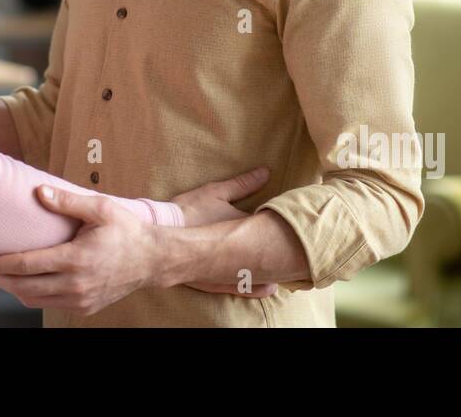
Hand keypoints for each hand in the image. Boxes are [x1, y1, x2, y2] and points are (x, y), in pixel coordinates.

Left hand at [0, 186, 161, 316]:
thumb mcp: (100, 209)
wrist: (152, 260)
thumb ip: (68, 202)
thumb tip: (39, 192)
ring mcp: (80, 299)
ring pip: (33, 299)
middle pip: (23, 287)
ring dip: (12, 288)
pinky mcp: (84, 308)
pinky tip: (24, 281)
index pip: (26, 265)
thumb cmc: (125, 230)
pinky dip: (32, 294)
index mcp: (76, 259)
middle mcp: (76, 284)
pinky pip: (49, 304)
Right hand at [172, 166, 279, 297]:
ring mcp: (232, 271)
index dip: (281, 226)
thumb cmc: (190, 212)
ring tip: (285, 269)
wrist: (163, 235)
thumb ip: (243, 183)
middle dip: (280, 251)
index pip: (272, 228)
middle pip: (270, 254)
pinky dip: (258, 288)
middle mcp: (243, 254)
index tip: (291, 223)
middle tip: (297, 248)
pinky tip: (268, 288)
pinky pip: (245, 289)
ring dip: (272, 271)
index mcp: (246, 229)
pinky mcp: (220, 283)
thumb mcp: (217, 192)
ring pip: (261, 275)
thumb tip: (267, 171)